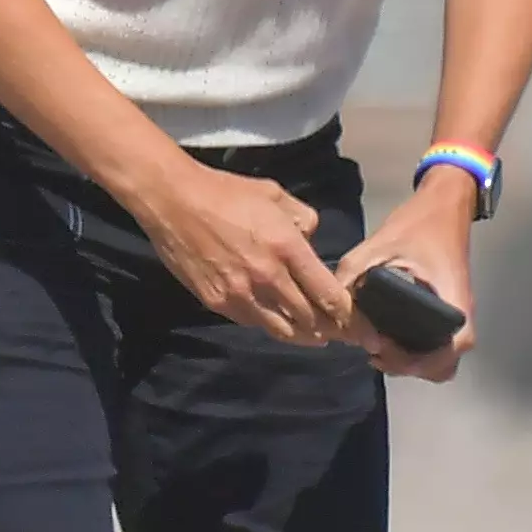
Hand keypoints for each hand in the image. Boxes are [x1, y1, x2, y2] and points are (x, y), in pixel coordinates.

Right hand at [131, 162, 352, 342]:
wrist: (174, 201)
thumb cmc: (227, 193)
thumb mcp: (276, 195)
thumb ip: (303, 220)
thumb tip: (310, 242)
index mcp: (287, 248)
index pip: (328, 293)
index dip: (347, 314)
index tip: (357, 323)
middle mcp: (268, 277)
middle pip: (309, 319)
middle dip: (330, 330)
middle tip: (341, 335)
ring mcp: (241, 293)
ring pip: (282, 329)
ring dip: (302, 335)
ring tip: (315, 338)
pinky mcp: (218, 302)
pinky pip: (252, 322)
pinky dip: (270, 325)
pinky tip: (277, 322)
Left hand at [336, 184, 479, 380]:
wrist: (446, 204)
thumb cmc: (419, 224)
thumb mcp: (380, 245)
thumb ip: (352, 273)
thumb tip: (329, 302)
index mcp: (453, 304)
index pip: (442, 356)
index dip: (409, 361)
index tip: (378, 347)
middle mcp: (461, 316)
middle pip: (441, 367)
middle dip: (406, 366)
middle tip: (375, 350)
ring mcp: (457, 315)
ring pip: (440, 360)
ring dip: (411, 361)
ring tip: (379, 346)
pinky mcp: (449, 311)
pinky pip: (437, 345)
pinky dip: (416, 351)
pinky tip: (387, 336)